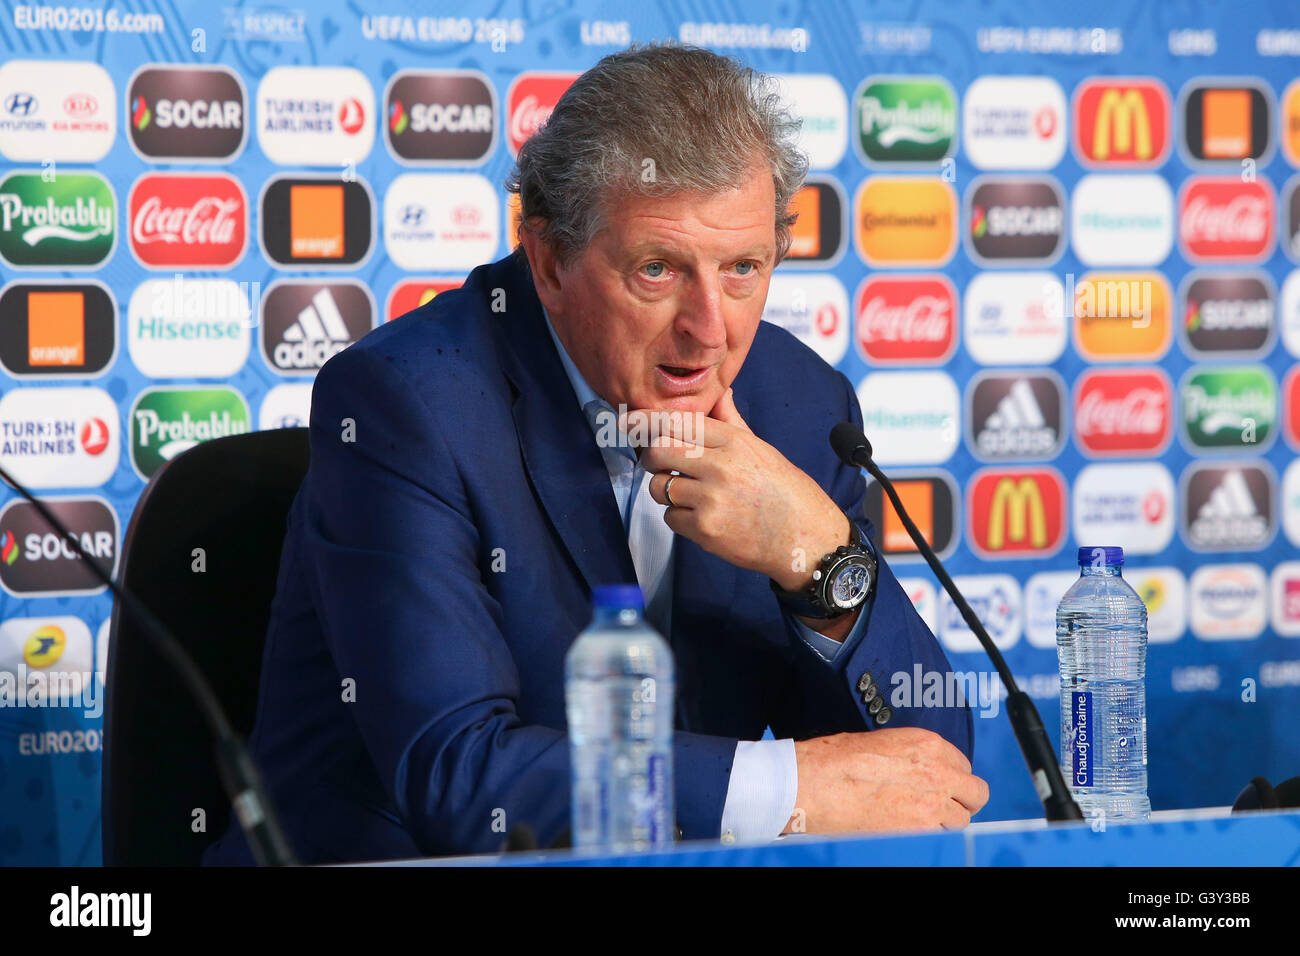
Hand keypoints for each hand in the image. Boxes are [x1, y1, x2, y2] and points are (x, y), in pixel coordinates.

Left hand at [631, 388, 848, 591]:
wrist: (806, 538)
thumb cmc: (786, 491)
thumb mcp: (761, 448)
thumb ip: (731, 421)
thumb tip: (720, 391)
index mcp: (734, 441)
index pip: (677, 422)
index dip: (646, 421)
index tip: (628, 421)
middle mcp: (720, 466)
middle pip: (658, 451)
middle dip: (652, 458)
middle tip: (661, 465)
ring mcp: (711, 499)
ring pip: (659, 486)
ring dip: (667, 490)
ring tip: (691, 495)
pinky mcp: (705, 529)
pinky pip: (670, 517)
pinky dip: (680, 518)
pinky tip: (703, 517)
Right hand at [783, 729, 988, 834]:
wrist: (816, 782)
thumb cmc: (836, 759)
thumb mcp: (881, 743)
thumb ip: (911, 755)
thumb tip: (918, 771)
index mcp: (928, 744)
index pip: (963, 765)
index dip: (951, 777)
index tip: (940, 785)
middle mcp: (938, 771)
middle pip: (976, 792)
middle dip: (963, 800)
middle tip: (945, 806)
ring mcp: (932, 803)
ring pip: (962, 819)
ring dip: (946, 820)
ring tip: (920, 820)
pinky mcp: (920, 829)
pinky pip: (940, 835)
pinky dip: (929, 834)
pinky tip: (907, 828)